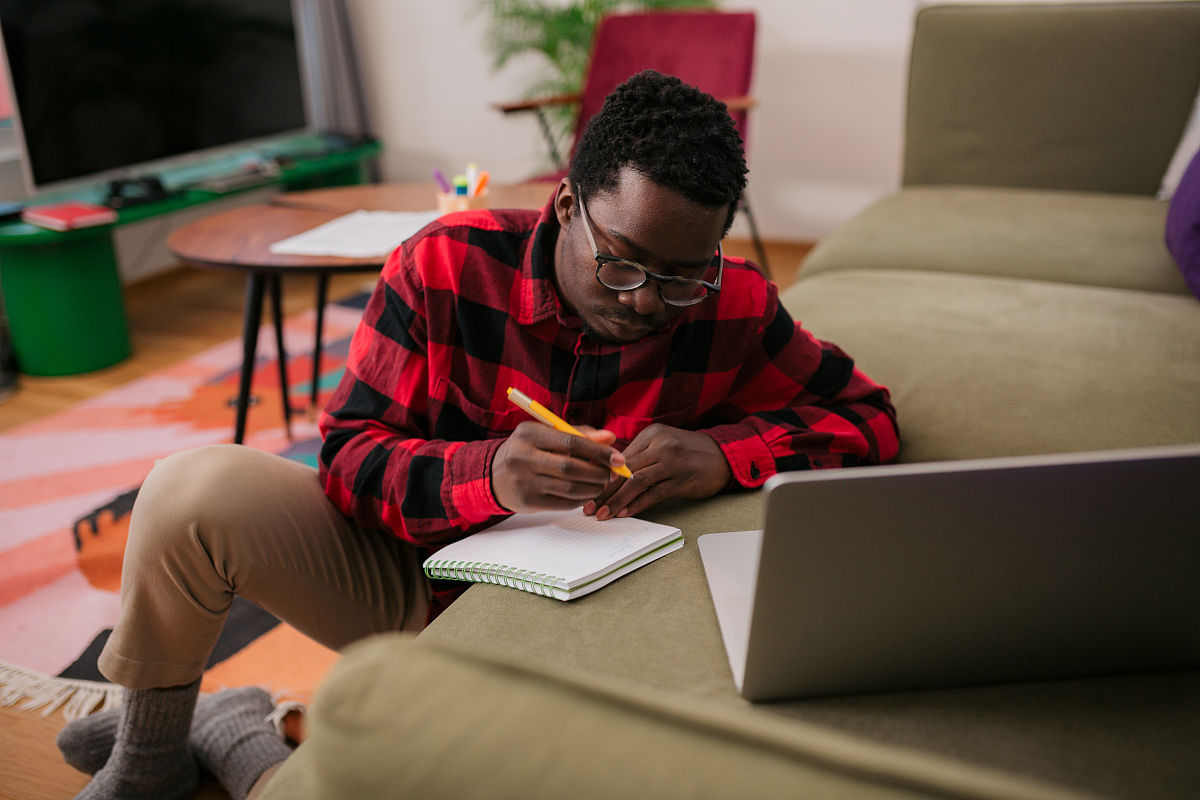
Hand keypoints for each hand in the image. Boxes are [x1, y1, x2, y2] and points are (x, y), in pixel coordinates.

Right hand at [492, 421, 628, 512]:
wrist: (494, 475)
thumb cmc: (529, 450)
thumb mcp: (547, 434)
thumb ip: (579, 433)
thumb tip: (610, 438)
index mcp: (528, 434)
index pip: (570, 441)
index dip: (598, 451)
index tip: (618, 458)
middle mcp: (523, 457)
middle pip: (571, 467)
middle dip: (598, 472)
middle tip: (612, 473)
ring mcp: (524, 482)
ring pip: (569, 488)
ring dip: (593, 487)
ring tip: (602, 483)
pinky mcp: (528, 502)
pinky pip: (563, 503)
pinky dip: (581, 498)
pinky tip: (586, 492)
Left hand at [583, 425, 730, 519]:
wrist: (722, 456)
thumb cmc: (687, 452)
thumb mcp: (662, 444)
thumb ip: (640, 454)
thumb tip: (609, 475)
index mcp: (652, 434)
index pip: (619, 457)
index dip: (601, 476)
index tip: (587, 491)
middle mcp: (661, 445)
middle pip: (625, 470)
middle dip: (604, 491)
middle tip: (589, 508)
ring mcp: (673, 462)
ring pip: (637, 482)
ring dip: (617, 500)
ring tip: (604, 514)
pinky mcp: (683, 479)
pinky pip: (655, 494)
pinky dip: (638, 504)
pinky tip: (625, 513)